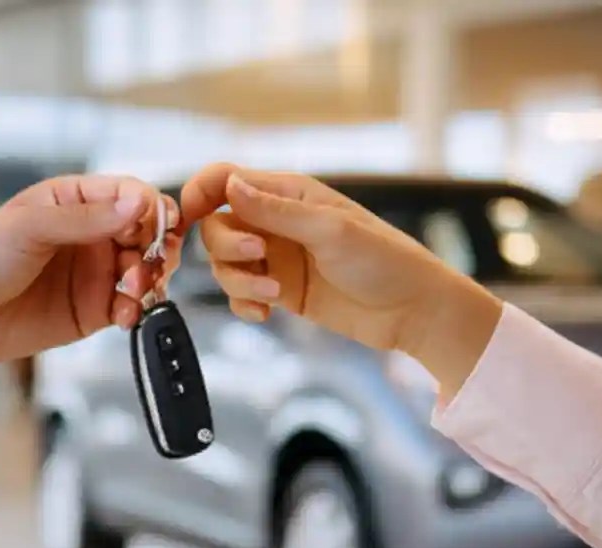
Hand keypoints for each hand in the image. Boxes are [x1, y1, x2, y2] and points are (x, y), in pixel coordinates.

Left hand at [0, 175, 180, 376]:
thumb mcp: (29, 228)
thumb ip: (87, 218)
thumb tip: (139, 201)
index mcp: (73, 200)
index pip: (130, 192)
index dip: (150, 207)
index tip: (156, 224)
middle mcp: (89, 234)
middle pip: (147, 232)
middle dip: (156, 247)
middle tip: (148, 264)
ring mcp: (92, 273)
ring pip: (145, 270)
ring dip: (149, 280)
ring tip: (131, 293)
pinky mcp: (91, 310)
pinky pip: (129, 307)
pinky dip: (136, 311)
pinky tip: (123, 316)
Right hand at [180, 164, 501, 397]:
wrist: (413, 311)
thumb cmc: (385, 261)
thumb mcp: (330, 230)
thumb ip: (276, 211)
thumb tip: (229, 187)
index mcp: (288, 193)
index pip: (224, 179)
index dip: (197, 194)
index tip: (187, 221)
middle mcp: (276, 222)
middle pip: (216, 227)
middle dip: (227, 248)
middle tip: (259, 259)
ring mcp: (276, 257)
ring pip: (224, 264)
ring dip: (238, 281)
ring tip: (274, 295)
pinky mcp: (280, 290)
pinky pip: (240, 294)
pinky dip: (244, 304)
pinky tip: (267, 314)